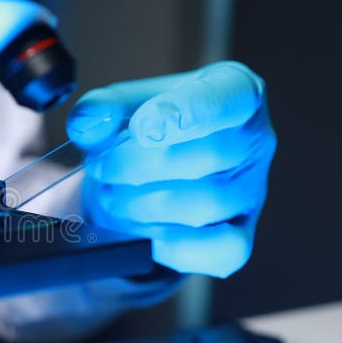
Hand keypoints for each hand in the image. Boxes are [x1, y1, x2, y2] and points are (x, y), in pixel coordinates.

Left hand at [68, 61, 275, 277]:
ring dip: (142, 204)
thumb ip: (101, 108)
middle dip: (139, 165)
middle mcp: (255, 141)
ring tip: (111, 196)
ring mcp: (251, 194)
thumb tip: (86, 123)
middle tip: (101, 168)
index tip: (142, 126)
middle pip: (210, 154)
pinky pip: (217, 250)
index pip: (229, 96)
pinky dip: (170, 244)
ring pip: (205, 204)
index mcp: (236, 92)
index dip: (187, 111)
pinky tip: (138, 229)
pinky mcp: (240, 238)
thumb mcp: (121, 106)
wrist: (149, 176)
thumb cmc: (145, 130)